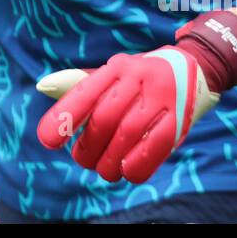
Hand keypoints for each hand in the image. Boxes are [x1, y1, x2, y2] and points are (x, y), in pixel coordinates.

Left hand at [35, 47, 219, 184]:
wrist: (193, 69)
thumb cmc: (138, 79)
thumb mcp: (112, 74)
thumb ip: (80, 84)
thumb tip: (44, 86)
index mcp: (116, 67)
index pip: (85, 92)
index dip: (64, 117)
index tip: (48, 141)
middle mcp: (138, 77)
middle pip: (104, 118)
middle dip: (88, 146)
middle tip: (83, 159)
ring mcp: (161, 97)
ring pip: (128, 133)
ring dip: (110, 160)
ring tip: (103, 169)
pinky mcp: (179, 119)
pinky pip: (156, 146)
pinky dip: (137, 164)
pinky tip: (127, 171)